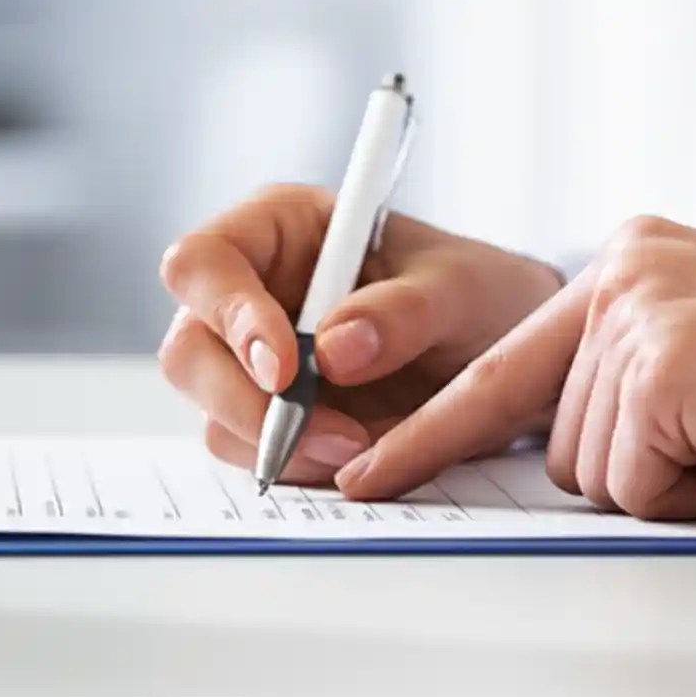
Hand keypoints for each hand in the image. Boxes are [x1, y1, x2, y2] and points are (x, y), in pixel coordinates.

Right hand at [157, 184, 563, 485]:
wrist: (507, 359)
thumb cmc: (478, 296)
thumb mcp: (461, 288)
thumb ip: (402, 311)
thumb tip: (334, 349)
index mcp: (277, 230)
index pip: (204, 263)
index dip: (228, 314)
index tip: (286, 367)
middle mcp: (250, 293)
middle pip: (188, 350)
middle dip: (246, 400)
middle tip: (327, 431)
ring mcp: (251, 362)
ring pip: (211, 412)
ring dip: (278, 442)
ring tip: (362, 443)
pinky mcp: (269, 417)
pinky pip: (250, 453)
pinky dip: (296, 466)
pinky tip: (353, 453)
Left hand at [337, 215, 695, 519]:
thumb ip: (613, 386)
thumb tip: (551, 455)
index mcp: (624, 268)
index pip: (497, 370)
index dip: (427, 435)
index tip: (366, 475)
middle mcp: (622, 272)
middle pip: (552, 437)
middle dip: (635, 465)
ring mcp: (641, 310)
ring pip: (589, 469)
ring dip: (673, 479)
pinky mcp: (665, 357)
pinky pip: (632, 484)